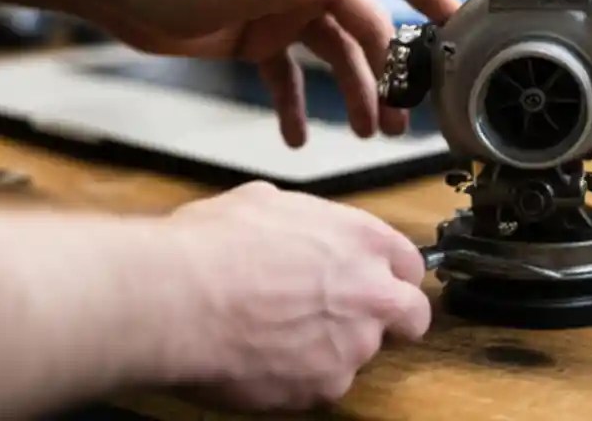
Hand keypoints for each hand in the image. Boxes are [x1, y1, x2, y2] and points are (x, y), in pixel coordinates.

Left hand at [79, 0, 459, 145]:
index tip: (457, 23)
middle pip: (368, 28)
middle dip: (390, 72)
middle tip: (404, 117)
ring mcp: (281, 14)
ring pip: (336, 58)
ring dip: (355, 94)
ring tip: (369, 135)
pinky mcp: (256, 41)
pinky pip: (290, 78)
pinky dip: (297, 107)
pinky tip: (297, 138)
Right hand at [156, 182, 429, 410]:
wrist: (179, 298)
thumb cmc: (212, 246)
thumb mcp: (265, 204)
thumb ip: (305, 224)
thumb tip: (297, 231)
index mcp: (362, 239)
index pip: (409, 264)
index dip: (389, 275)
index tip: (373, 283)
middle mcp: (371, 292)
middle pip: (411, 316)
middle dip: (391, 320)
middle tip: (348, 321)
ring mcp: (352, 345)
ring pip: (359, 354)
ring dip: (331, 349)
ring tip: (278, 336)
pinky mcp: (324, 387)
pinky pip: (322, 386)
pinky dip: (299, 378)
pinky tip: (262, 359)